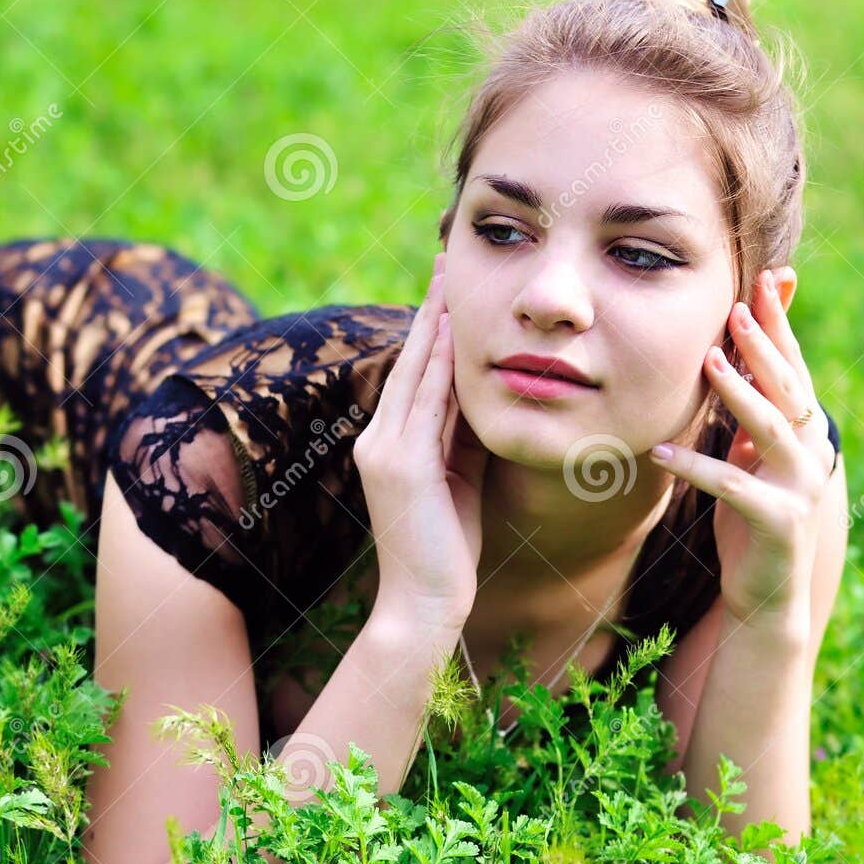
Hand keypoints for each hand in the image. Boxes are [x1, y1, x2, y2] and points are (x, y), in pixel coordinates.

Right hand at [352, 250, 489, 628]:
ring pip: (416, 374)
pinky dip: (441, 365)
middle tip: (445, 260)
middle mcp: (379, 439)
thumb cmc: (447, 550)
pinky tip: (456, 332)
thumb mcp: (460, 481)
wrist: (424, 603)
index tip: (448, 291)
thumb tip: (484, 396)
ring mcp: (385, 450)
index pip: (415, 375)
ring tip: (450, 280)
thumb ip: (463, 438)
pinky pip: (426, 404)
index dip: (432, 330)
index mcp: (391, 444)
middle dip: (430, 310)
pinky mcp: (400, 465)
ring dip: (436, 325)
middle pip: (410, 362)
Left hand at [647, 270, 836, 628]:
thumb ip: (749, 417)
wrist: (767, 594)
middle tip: (737, 306)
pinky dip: (695, 466)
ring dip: (740, 392)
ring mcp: (800, 488)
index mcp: (805, 433)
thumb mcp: (750, 460)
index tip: (764, 282)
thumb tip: (730, 360)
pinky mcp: (779, 522)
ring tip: (708, 360)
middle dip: (764, 344)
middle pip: (788, 388)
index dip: (779, 326)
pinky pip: (733, 486)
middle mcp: (812, 454)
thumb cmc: (752, 519)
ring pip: (771, 428)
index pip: (792, 368)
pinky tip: (660, 451)